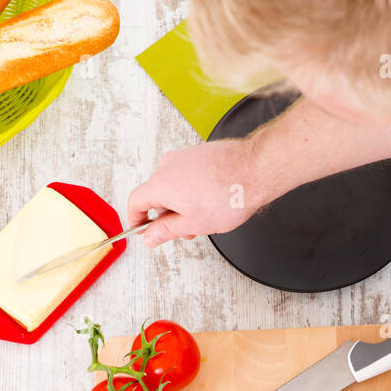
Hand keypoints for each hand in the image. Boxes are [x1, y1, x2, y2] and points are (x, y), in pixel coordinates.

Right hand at [126, 137, 263, 247]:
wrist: (255, 170)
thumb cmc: (228, 195)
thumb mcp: (192, 224)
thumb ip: (165, 231)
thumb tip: (149, 236)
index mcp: (161, 184)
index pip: (135, 202)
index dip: (136, 219)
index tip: (142, 230)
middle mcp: (169, 166)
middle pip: (156, 194)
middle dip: (168, 216)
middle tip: (185, 230)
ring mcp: (185, 156)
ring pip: (173, 186)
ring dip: (182, 205)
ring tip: (204, 217)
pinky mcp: (199, 154)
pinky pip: (187, 175)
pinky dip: (193, 191)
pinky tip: (212, 200)